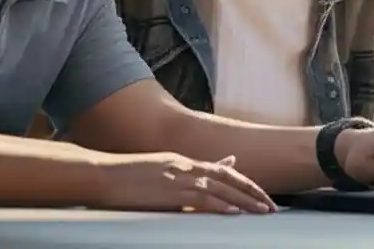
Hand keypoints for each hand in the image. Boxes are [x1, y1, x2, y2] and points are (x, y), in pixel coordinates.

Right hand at [95, 153, 273, 214]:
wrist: (102, 174)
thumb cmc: (125, 177)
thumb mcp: (158, 171)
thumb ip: (180, 176)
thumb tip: (189, 188)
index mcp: (184, 162)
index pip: (223, 171)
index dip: (245, 182)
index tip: (260, 193)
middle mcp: (186, 167)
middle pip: (229, 179)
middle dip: (252, 192)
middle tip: (271, 205)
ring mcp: (179, 178)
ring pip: (221, 189)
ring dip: (244, 201)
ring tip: (262, 210)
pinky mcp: (169, 192)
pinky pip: (201, 199)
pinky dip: (220, 205)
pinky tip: (234, 211)